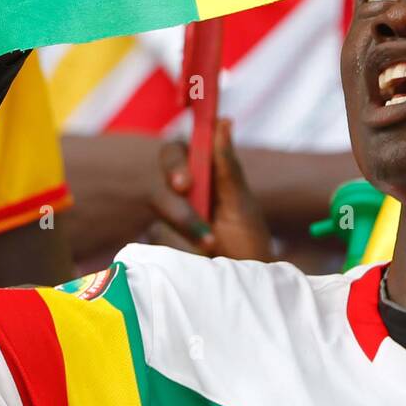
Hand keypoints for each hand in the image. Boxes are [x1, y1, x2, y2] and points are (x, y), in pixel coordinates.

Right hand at [144, 119, 272, 259]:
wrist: (244, 284)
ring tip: (216, 251)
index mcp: (200, 175)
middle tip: (200, 227)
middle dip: (176, 210)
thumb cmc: (248, 242)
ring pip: (158, 223)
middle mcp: (179, 196)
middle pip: (158, 188)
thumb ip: (227, 167)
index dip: (175, 164)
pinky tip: (202, 263)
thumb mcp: (241, 205)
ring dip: (188, 238)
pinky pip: (158, 248)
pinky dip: (183, 255)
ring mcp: (166, 225)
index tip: (185, 184)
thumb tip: (225, 122)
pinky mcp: (160, 251)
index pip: (175, 153)